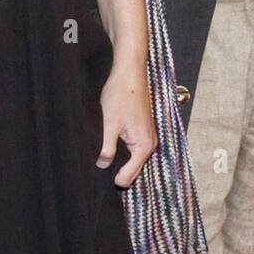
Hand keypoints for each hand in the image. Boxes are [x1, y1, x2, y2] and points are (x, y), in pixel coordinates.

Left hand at [97, 57, 156, 187]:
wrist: (130, 73)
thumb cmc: (120, 96)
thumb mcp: (109, 125)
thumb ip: (107, 148)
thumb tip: (103, 165)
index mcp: (143, 146)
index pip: (130, 175)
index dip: (117, 180)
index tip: (105, 180)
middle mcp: (150, 144)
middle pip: (136, 170)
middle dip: (122, 173)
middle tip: (105, 175)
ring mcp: (149, 136)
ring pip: (136, 159)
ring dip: (125, 163)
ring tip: (110, 164)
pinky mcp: (145, 129)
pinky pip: (137, 149)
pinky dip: (128, 153)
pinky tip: (116, 150)